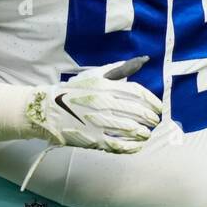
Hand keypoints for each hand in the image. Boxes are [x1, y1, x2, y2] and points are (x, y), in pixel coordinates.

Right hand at [26, 57, 161, 153]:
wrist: (47, 109)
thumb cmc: (74, 90)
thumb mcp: (96, 75)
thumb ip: (120, 69)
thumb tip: (143, 60)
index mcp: (105, 86)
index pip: (137, 93)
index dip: (152, 101)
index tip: (158, 107)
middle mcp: (104, 103)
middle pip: (137, 112)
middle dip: (150, 118)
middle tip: (155, 121)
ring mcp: (98, 122)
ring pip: (130, 129)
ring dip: (143, 133)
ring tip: (146, 134)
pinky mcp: (93, 138)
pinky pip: (118, 144)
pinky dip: (131, 146)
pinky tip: (137, 146)